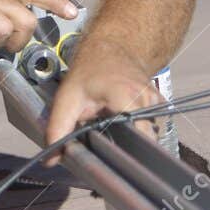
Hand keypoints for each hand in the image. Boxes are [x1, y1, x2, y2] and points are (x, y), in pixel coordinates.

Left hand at [44, 43, 162, 162]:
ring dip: (131, 139)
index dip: (126, 155)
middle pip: (144, 141)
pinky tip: (122, 125)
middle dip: (127, 150)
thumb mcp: (67, 99)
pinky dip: (136, 129)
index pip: (139, 140)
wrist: (108, 47)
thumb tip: (52, 161)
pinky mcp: (158, 103)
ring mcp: (156, 101)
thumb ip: (58, 129)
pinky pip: (149, 124)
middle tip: (107, 151)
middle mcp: (148, 100)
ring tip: (113, 135)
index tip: (111, 162)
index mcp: (128, 99)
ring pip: (147, 134)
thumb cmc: (88, 71)